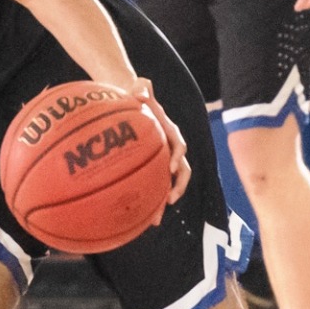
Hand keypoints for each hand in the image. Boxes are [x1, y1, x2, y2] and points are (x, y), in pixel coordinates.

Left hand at [129, 78, 189, 222]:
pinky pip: (151, 185)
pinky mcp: (149, 166)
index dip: (177, 157)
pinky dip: (147, 200)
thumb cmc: (134, 94)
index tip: (172, 168)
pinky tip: (136, 216)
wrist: (130, 100)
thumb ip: (142, 88)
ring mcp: (160, 159)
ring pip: (166, 183)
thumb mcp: (138, 88)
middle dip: (176, 187)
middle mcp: (169, 148)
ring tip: (154, 220)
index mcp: (169, 132)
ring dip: (162, 201)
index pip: (179, 145)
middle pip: (179, 171)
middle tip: (169, 200)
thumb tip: (141, 90)